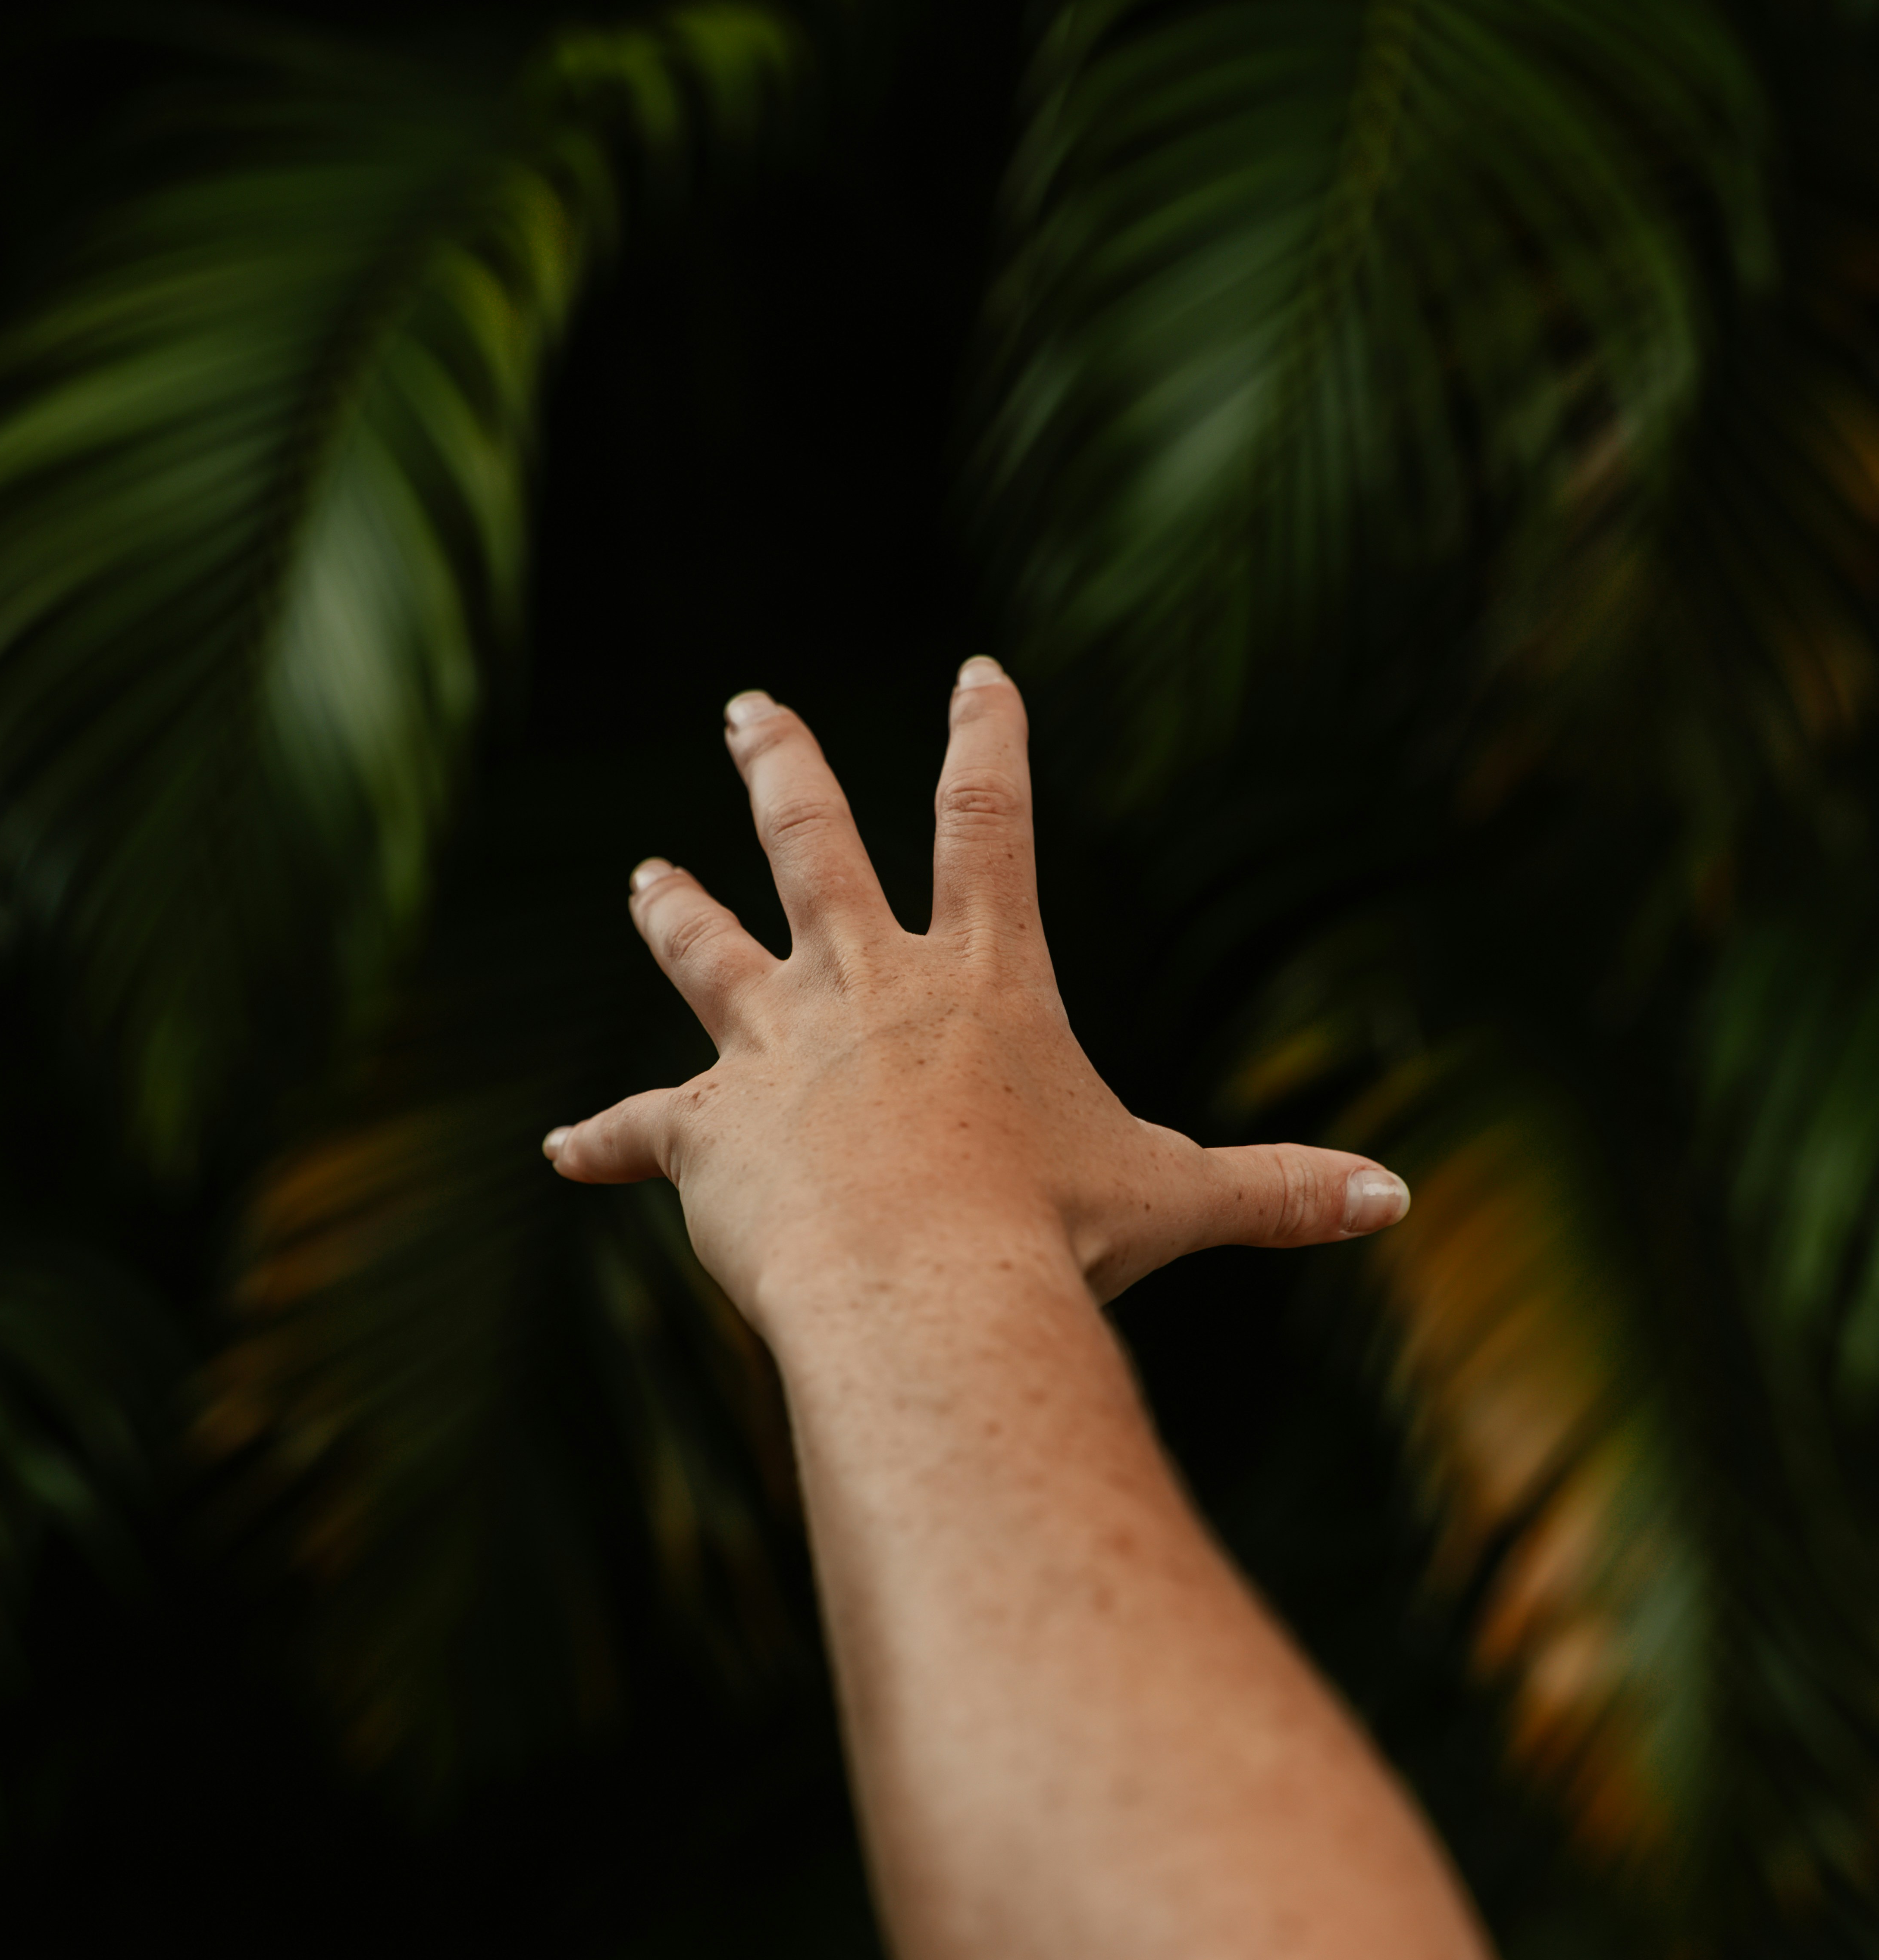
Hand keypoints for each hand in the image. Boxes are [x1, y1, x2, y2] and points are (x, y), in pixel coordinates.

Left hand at [542, 660, 1407, 1334]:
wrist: (922, 1287)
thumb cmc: (1054, 1238)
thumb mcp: (1177, 1204)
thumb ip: (1281, 1192)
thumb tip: (1397, 1202)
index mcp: (981, 980)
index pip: (987, 824)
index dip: (986, 739)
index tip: (976, 672)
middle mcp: (867, 986)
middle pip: (813, 844)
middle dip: (782, 768)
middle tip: (745, 711)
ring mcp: (777, 1049)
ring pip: (708, 951)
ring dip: (674, 909)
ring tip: (644, 876)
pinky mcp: (709, 1131)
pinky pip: (642, 1131)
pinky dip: (606, 1143)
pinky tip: (562, 1152)